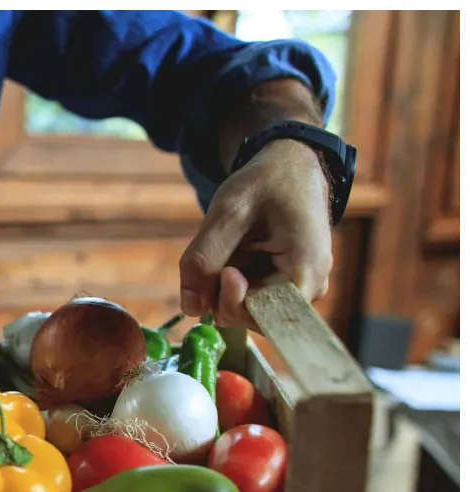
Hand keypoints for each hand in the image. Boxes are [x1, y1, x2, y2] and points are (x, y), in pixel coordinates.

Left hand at [178, 139, 332, 331]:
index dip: (235, 302)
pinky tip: (232, 254)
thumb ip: (203, 259)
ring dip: (222, 285)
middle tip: (220, 252)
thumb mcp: (228, 212)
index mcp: (305, 270)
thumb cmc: (267, 183)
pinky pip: (244, 298)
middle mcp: (307, 288)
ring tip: (231, 246)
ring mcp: (293, 291)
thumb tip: (189, 308)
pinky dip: (226, 281)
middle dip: (221, 291)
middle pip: (250, 316)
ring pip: (243, 310)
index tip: (226, 271)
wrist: (289, 169)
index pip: (264, 316)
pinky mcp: (279, 289)